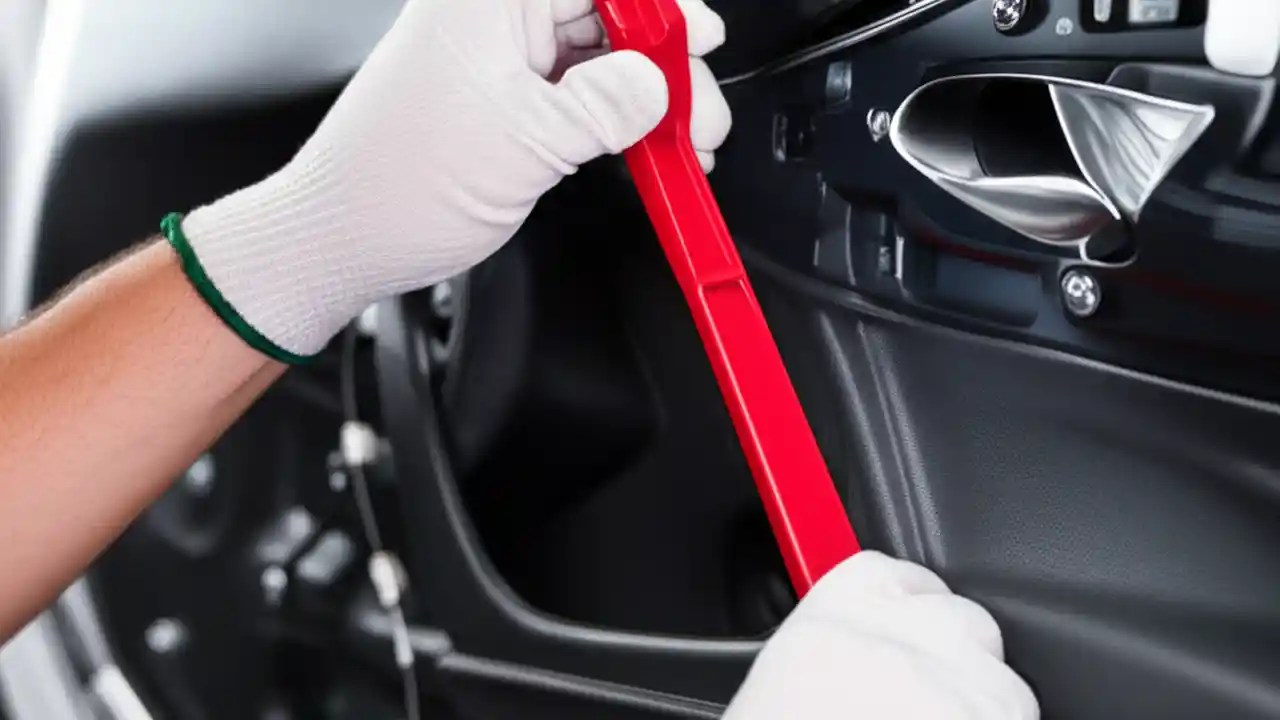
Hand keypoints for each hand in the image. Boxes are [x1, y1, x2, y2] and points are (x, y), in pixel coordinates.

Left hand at [177, 0, 731, 360]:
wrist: (346, 240)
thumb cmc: (396, 187)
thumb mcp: (526, 142)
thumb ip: (607, 106)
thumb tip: (659, 84)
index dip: (657, 8)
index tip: (696, 42)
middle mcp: (493, 15)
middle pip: (608, 14)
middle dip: (664, 62)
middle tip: (697, 115)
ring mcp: (501, 58)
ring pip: (601, 58)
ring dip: (647, 99)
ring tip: (682, 143)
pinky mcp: (507, 99)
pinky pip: (580, 94)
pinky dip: (619, 121)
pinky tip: (648, 147)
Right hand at [724, 552, 1039, 719]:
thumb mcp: (775, 701)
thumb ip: (830, 662)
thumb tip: (860, 663)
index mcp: (829, 625)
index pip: (892, 575)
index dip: (904, 604)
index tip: (904, 625)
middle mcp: (903, 644)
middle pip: (959, 621)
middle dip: (951, 661)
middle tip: (916, 709)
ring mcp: (965, 696)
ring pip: (1004, 684)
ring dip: (981, 713)